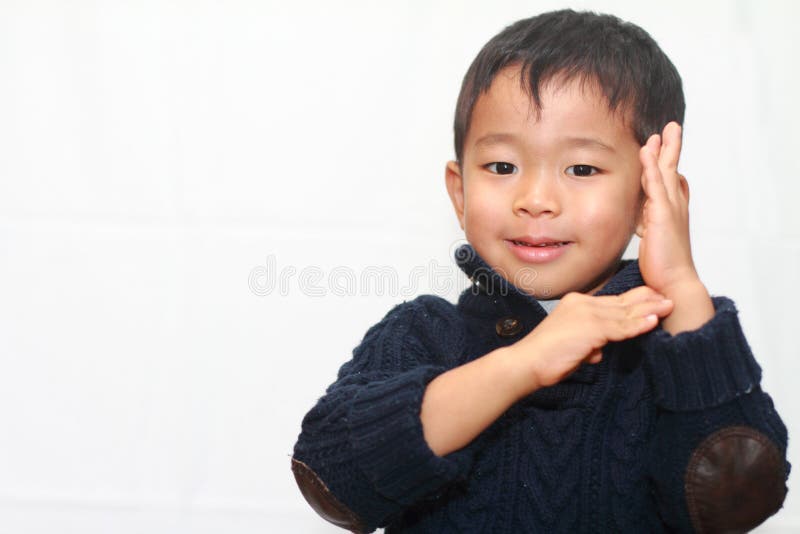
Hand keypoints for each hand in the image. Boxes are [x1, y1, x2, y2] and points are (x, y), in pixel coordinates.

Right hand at [513, 286, 672, 389]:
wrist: (528, 363)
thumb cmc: (545, 358)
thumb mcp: (572, 346)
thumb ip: (587, 344)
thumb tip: (598, 352)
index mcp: (576, 303)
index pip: (611, 300)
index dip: (634, 300)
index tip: (653, 299)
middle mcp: (582, 303)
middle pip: (622, 301)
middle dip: (647, 300)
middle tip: (668, 297)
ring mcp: (586, 314)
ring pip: (624, 312)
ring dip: (649, 310)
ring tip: (669, 306)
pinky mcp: (590, 328)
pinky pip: (620, 327)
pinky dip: (638, 325)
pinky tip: (653, 322)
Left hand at [637, 121, 714, 333]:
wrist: (673, 283)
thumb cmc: (663, 266)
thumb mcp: (653, 239)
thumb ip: (648, 224)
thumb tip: (641, 220)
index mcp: (671, 211)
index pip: (670, 181)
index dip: (666, 162)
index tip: (662, 145)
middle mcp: (675, 206)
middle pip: (672, 169)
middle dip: (671, 148)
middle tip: (671, 127)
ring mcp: (670, 209)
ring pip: (667, 172)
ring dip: (664, 149)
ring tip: (663, 131)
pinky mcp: (663, 215)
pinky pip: (655, 185)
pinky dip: (651, 166)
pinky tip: (647, 151)